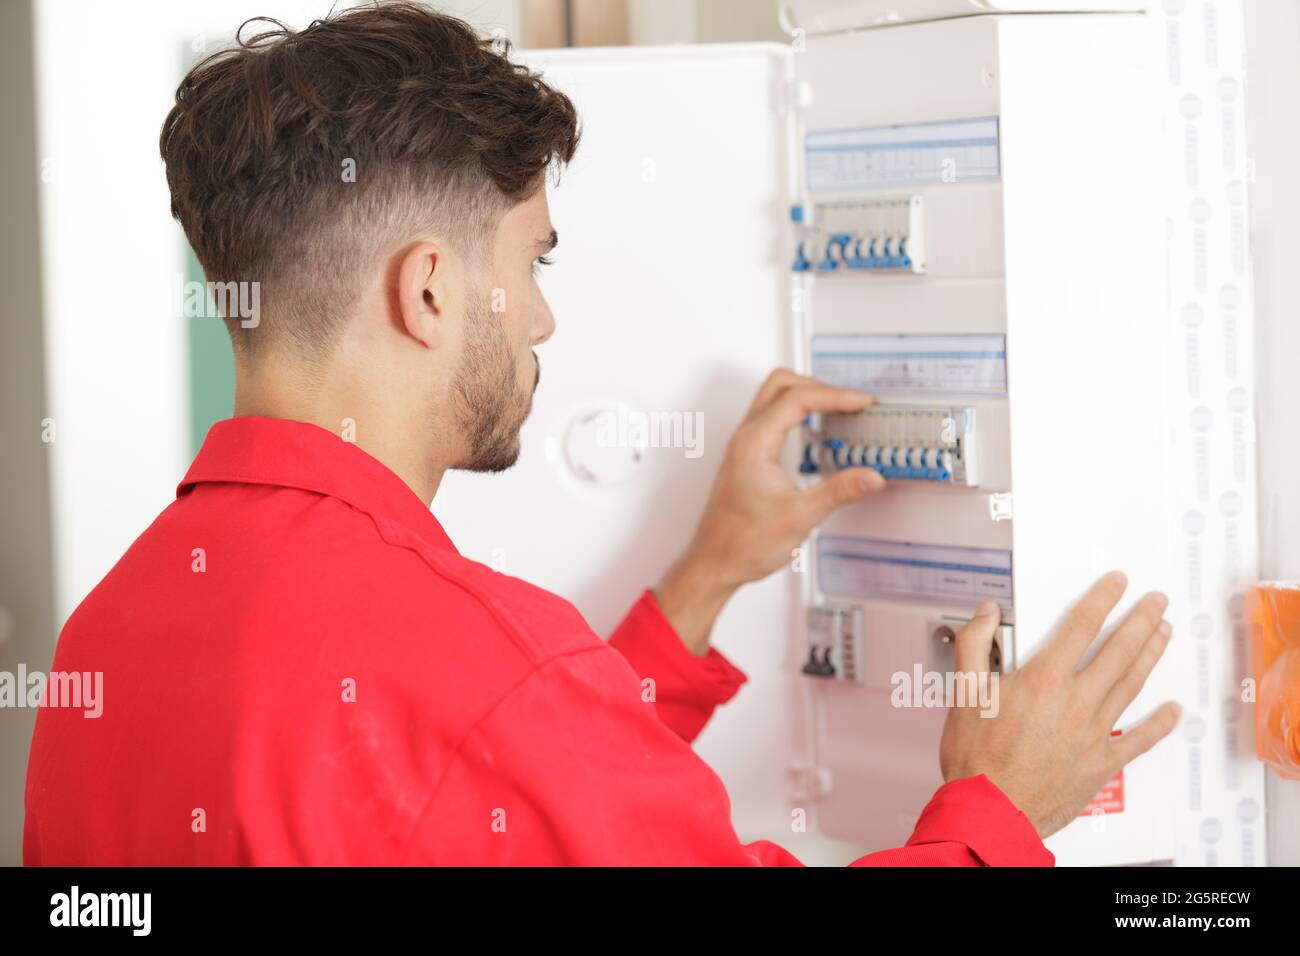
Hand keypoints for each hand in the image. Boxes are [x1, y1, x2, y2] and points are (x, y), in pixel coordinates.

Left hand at [655, 369, 886, 654]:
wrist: (714, 563)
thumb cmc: (742, 543)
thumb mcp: (800, 517)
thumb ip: (839, 492)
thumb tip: (871, 476)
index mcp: (754, 444)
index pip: (797, 399)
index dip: (834, 396)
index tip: (860, 403)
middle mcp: (745, 438)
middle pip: (782, 385)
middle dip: (819, 387)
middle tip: (850, 403)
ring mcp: (743, 445)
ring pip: (773, 397)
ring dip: (806, 395)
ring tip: (838, 410)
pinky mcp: (746, 456)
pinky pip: (771, 417)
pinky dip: (796, 412)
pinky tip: (815, 430)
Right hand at [939, 571, 1181, 837]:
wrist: (990, 811)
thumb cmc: (976, 759)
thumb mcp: (963, 692)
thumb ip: (975, 645)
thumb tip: (986, 613)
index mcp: (1043, 680)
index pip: (1081, 626)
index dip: (1103, 599)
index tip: (1117, 583)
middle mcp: (1075, 702)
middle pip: (1118, 650)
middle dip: (1141, 620)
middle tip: (1156, 602)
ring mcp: (1094, 733)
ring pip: (1132, 684)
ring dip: (1151, 655)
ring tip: (1164, 633)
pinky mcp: (1102, 763)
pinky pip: (1140, 740)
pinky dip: (1160, 723)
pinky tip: (1174, 711)